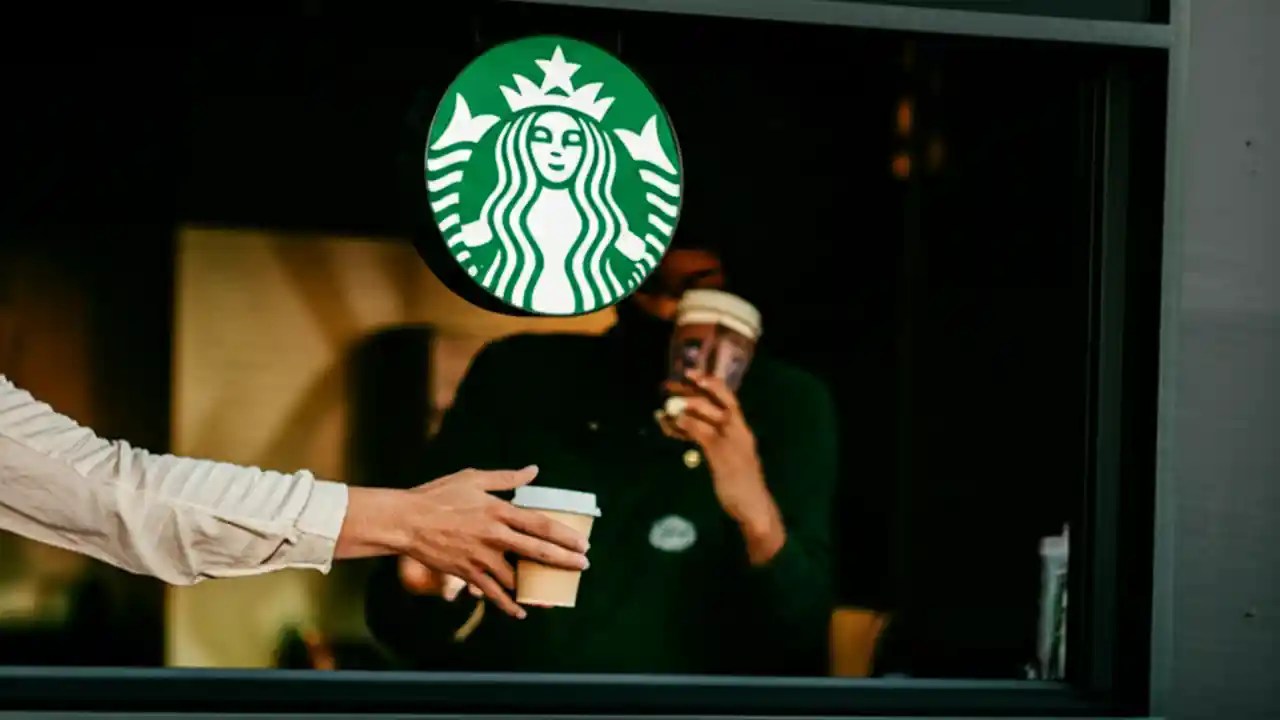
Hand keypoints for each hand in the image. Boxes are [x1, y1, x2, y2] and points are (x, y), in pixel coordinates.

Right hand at [338, 466, 588, 618]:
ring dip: (538, 586)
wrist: (406, 521)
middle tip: (583, 566)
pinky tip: (521, 612)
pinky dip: (507, 605)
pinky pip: (492, 593)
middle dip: (564, 560)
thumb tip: (534, 470)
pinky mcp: (467, 573)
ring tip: (556, 592)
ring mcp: (481, 557)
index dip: (565, 536)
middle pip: (537, 552)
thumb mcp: (473, 478)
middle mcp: (494, 536)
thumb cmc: (438, 495)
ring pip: (517, 577)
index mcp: (498, 511)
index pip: (540, 525)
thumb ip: (506, 477)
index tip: (583, 543)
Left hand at [657, 371, 786, 563]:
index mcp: (743, 429)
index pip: (729, 398)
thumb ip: (712, 441)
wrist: (754, 506)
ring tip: (665, 403)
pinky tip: (671, 422)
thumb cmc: (740, 484)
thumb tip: (686, 427)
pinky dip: (685, 423)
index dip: (711, 383)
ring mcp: (731, 440)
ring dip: (684, 404)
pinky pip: (700, 431)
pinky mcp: (721, 453)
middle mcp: (739, 430)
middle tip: (668, 385)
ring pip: (707, 412)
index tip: (691, 373)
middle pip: (716, 399)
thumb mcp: (729, 457)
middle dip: (691, 389)